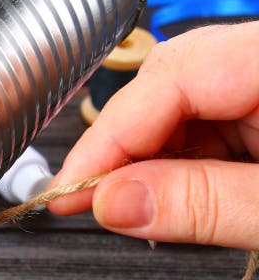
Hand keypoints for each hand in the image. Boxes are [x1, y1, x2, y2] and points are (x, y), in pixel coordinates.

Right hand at [49, 22, 258, 249]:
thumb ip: (204, 203)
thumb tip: (114, 202)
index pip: (172, 75)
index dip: (110, 135)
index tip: (70, 188)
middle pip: (170, 80)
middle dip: (122, 144)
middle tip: (84, 197)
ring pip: (184, 102)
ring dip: (148, 157)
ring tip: (124, 204)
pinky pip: (210, 120)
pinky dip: (180, 160)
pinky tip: (167, 192)